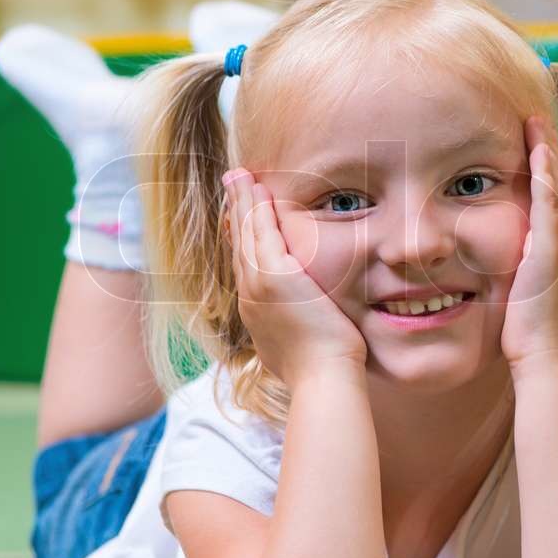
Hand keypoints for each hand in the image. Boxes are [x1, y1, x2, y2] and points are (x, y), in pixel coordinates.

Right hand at [223, 170, 365, 384]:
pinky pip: (261, 234)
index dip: (243, 239)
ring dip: (242, 203)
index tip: (241, 219)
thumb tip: (311, 327)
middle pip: (239, 245)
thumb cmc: (325, 370)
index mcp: (258, 312)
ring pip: (246, 235)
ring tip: (238, 176)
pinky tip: (256, 188)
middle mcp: (251, 297)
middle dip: (236, 214)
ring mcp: (258, 287)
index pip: (247, 266)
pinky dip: (256, 209)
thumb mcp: (304, 346)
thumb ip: (302, 329)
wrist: (324, 380)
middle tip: (232, 185)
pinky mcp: (274, 278)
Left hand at [501, 117, 557, 373]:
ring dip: (548, 154)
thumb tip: (523, 263)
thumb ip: (535, 274)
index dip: (556, 175)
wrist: (553, 364)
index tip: (546, 151)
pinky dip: (545, 178)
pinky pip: (551, 206)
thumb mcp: (540, 299)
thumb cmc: (541, 341)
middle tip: (539, 123)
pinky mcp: (554, 253)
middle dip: (552, 154)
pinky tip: (538, 154)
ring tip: (536, 125)